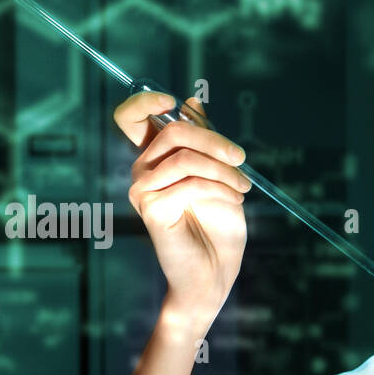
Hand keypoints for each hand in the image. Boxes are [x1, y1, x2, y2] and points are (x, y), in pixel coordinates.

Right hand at [114, 91, 250, 321]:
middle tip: (241, 158)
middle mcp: (142, 172)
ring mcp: (142, 190)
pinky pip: (190, 184)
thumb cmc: (217, 228)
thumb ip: (205, 141)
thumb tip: (192, 100)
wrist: (214, 274)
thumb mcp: (219, 176)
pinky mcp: (151, 209)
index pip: (130, 119)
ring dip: (224, 170)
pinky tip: (235, 201)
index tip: (174, 100)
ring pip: (185, 158)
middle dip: (214, 140)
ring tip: (243, 187)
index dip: (145, 101)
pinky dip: (220, 190)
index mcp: (155, 159)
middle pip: (172, 131)